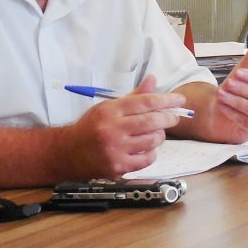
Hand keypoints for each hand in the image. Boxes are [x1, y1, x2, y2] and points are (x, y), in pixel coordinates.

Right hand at [61, 74, 187, 177]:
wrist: (67, 153)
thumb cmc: (91, 127)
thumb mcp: (108, 107)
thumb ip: (133, 96)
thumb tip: (153, 79)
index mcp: (111, 110)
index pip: (146, 102)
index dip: (166, 100)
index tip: (180, 100)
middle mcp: (113, 129)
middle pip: (152, 121)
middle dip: (169, 118)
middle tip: (174, 117)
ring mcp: (116, 149)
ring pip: (152, 141)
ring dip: (160, 136)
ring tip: (156, 133)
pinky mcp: (118, 167)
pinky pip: (146, 159)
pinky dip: (152, 153)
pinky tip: (147, 148)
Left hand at [209, 34, 247, 143]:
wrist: (223, 112)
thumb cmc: (236, 92)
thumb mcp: (242, 73)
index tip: (238, 73)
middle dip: (243, 89)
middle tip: (228, 83)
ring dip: (236, 102)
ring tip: (222, 94)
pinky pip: (246, 122)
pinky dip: (233, 113)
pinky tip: (223, 106)